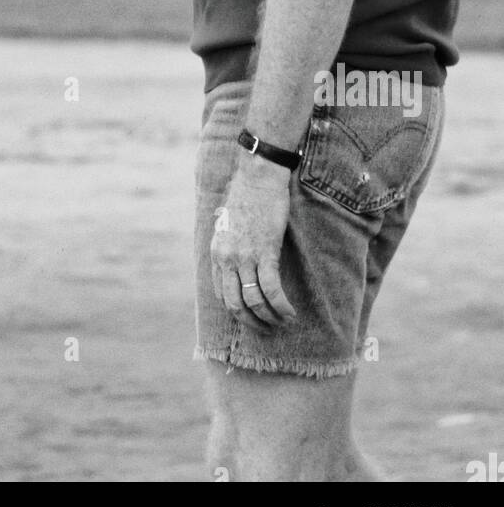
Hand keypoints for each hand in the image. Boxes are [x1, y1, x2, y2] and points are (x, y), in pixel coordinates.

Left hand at [211, 156, 296, 333]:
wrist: (258, 177)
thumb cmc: (247, 195)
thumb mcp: (229, 223)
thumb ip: (229, 244)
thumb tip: (237, 259)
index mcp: (217, 252)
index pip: (221, 294)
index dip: (237, 311)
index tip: (251, 318)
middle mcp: (227, 258)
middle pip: (234, 304)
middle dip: (251, 322)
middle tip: (267, 330)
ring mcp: (245, 256)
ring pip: (254, 301)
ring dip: (269, 318)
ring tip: (282, 323)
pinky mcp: (265, 252)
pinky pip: (272, 289)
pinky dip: (281, 306)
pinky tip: (290, 313)